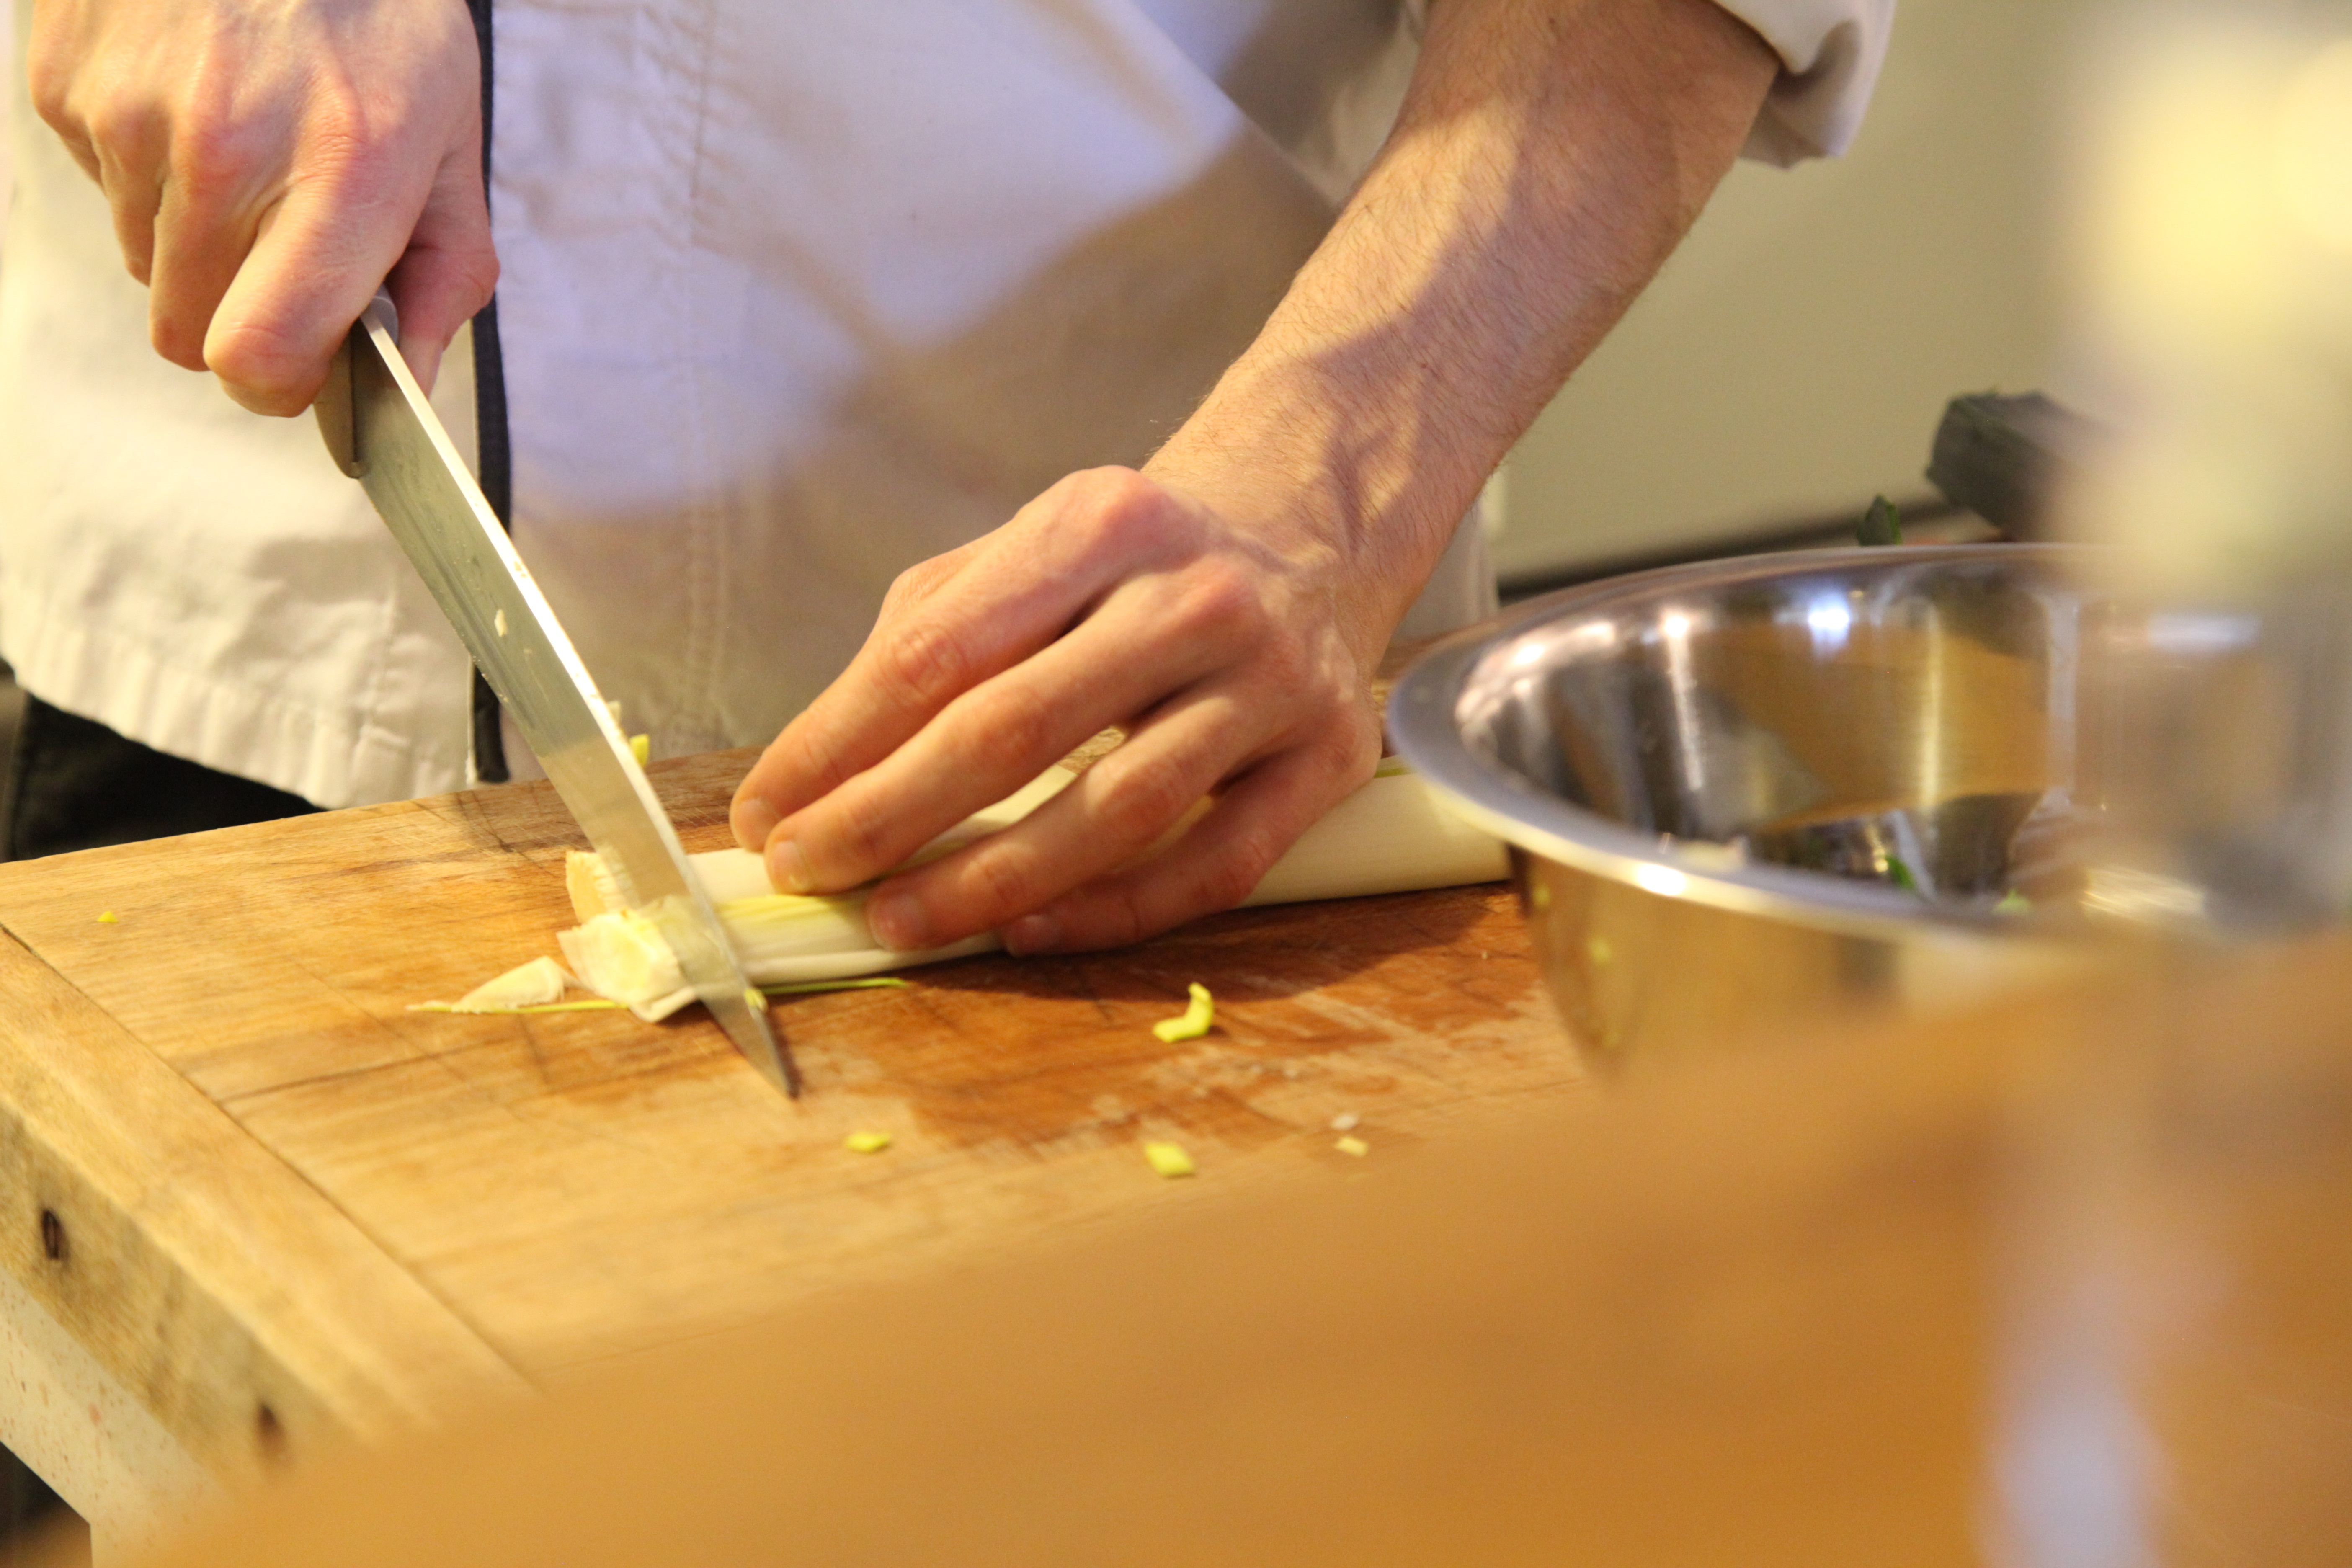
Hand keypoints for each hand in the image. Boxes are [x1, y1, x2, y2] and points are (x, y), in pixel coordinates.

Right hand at [29, 0, 493, 411]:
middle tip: (281, 242)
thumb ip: (443, 275)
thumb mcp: (448, 140)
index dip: (276, 386)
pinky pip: (104, 186)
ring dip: (194, 239)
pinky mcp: (65, 86)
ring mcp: (131, 114)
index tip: (300, 367)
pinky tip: (194, 101)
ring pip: (145, 265)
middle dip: (237, 314)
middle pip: (190, 333)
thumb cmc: (377, 18)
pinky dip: (147, 170)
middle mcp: (226, 149)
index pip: (260, 356)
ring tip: (245, 149)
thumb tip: (411, 384)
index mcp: (341, 172)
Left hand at [730, 0, 1776, 956]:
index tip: (765, 811)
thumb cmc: (1132, 566)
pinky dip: (1114, 911)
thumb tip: (806, 775)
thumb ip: (920, 643)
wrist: (1307, 535)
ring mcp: (1273, 681)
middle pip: (1017, 726)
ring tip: (898, 920)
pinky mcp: (1327, 760)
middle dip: (891, 814)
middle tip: (809, 871)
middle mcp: (1197, 595)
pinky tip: (1026, 933)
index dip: (837, 742)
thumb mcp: (1025, 556)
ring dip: (990, 880)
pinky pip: (1213, 864)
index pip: (940, 648)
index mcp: (1103, 521)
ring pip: (1119, 809)